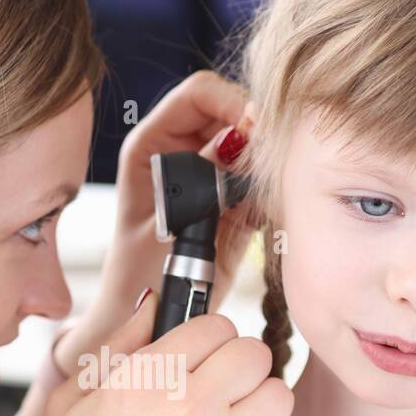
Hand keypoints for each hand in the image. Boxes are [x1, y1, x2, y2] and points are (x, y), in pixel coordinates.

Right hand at [30, 293, 298, 415]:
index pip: (214, 325)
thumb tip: (157, 303)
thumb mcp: (72, 403)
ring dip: (258, 404)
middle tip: (223, 385)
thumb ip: (118, 345)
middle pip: (255, 354)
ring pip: (278, 397)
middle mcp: (187, 411)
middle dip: (240, 364)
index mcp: (143, 382)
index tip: (203, 354)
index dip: (210, 336)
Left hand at [54, 71, 257, 376]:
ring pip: (253, 145)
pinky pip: (261, 180)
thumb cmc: (141, 280)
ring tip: (267, 196)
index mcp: (152, 144)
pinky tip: (265, 218)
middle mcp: (181, 151)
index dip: (233, 103)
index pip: (200, 94)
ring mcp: (209, 175)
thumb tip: (246, 140)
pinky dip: (271, 192)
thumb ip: (209, 182)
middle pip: (232, 112)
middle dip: (258, 132)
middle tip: (274, 164)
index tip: (258, 130)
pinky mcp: (232, 201)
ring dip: (268, 164)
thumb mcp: (172, 226)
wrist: (147, 320)